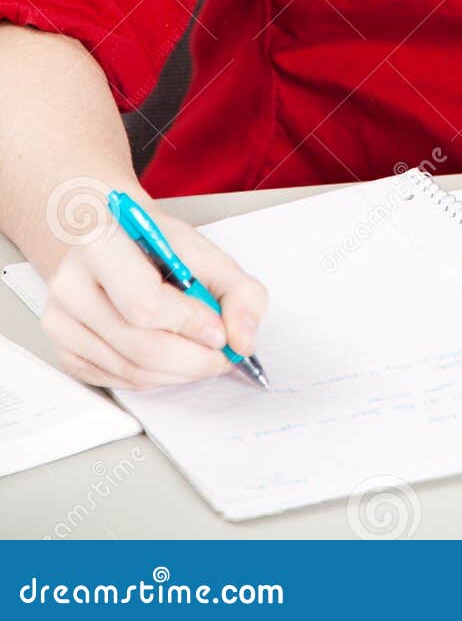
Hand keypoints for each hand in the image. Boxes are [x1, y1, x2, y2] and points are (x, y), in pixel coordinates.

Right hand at [40, 201, 268, 391]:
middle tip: (222, 355)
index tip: (219, 331)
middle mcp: (70, 284)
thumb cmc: (154, 244)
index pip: (145, 303)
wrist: (112, 239)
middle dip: (193, 359)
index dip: (190, 325)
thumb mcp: (205, 251)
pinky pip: (117, 381)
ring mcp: (60, 322)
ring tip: (203, 356)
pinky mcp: (63, 350)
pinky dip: (156, 379)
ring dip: (179, 373)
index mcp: (101, 244)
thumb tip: (242, 339)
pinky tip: (173, 359)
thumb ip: (239, 292)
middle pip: (141, 346)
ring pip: (131, 371)